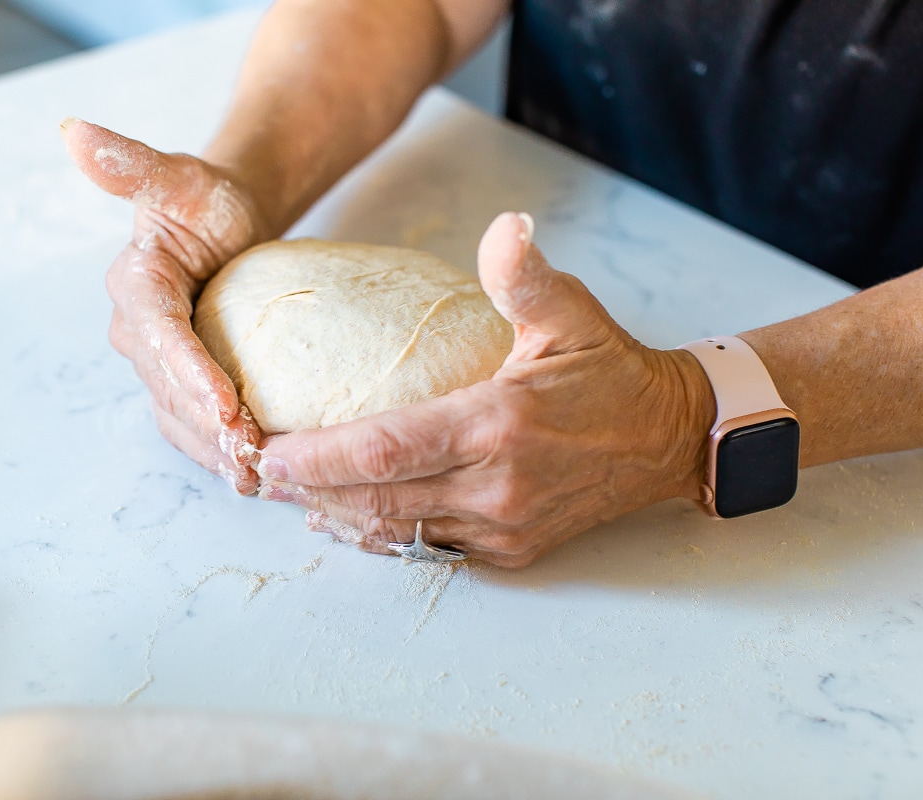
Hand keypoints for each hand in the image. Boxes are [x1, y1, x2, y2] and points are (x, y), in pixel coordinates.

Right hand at [62, 119, 270, 493]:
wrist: (225, 224)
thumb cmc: (208, 201)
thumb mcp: (177, 176)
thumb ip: (131, 163)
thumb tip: (73, 132)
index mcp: (135, 287)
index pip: (159, 337)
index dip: (190, 374)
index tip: (227, 407)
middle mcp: (136, 333)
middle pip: (170, 389)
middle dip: (208, 426)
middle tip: (253, 456)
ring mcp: (155, 364)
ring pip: (179, 418)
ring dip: (214, 450)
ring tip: (256, 475)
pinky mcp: (176, 384)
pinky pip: (191, 425)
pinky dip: (217, 450)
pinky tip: (251, 473)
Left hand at [256, 212, 715, 566]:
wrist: (669, 437)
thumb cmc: (611, 370)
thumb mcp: (572, 313)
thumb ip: (525, 275)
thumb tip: (505, 227)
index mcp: (498, 423)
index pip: (384, 450)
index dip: (315, 458)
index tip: (266, 450)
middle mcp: (495, 485)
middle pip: (376, 500)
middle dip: (308, 491)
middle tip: (254, 472)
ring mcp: (504, 525)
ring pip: (399, 533)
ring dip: (338, 516)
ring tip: (288, 495)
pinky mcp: (513, 548)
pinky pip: (432, 549)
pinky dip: (385, 535)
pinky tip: (348, 519)